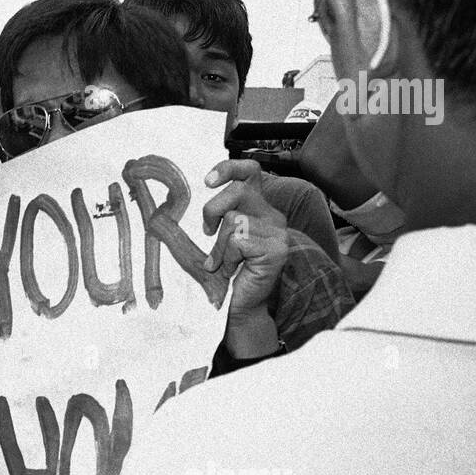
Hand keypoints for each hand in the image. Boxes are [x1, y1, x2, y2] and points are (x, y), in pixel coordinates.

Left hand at [201, 159, 288, 320]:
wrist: (241, 305)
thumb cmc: (227, 272)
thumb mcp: (219, 236)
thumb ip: (218, 214)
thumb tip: (197, 193)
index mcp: (260, 208)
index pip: (250, 172)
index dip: (229, 168)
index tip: (207, 181)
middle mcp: (274, 215)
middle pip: (238, 191)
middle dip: (212, 211)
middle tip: (207, 232)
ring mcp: (278, 232)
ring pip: (234, 220)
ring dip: (220, 245)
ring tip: (224, 262)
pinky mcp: (277, 248)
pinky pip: (238, 241)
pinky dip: (227, 257)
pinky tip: (234, 270)